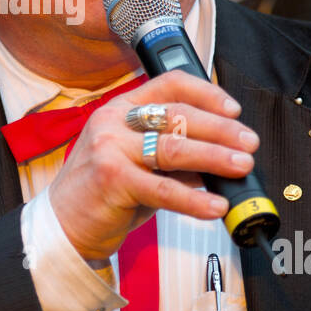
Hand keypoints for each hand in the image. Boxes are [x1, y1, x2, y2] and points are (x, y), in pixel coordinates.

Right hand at [47, 70, 258, 264]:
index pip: (169, 85)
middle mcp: (113, 122)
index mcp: (120, 109)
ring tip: (242, 166)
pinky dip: (195, 200)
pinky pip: (164, 190)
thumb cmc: (101, 193)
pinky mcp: (112, 180)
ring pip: (175, 148)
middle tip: (249, 143)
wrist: (62, 226)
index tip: (233, 110)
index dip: (206, 93)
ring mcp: (110, 149)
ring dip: (215, 157)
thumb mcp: (136, 164)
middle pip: (178, 115)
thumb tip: (220, 160)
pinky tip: (215, 206)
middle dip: (221, 129)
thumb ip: (172, 158)